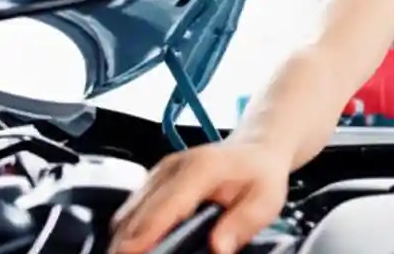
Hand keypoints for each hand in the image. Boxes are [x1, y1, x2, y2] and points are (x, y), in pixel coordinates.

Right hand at [109, 140, 289, 253]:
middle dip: (130, 242)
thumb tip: (219, 248)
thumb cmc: (259, 175)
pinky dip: (132, 231)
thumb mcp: (265, 200)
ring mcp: (159, 173)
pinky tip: (143, 247)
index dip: (147, 232)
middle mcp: (174, 167)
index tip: (130, 252)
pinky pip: (132, 211)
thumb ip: (243, 223)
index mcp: (202, 168)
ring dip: (128, 239)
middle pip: (139, 211)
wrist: (254, 149)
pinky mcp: (153, 182)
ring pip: (129, 212)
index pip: (167, 204)